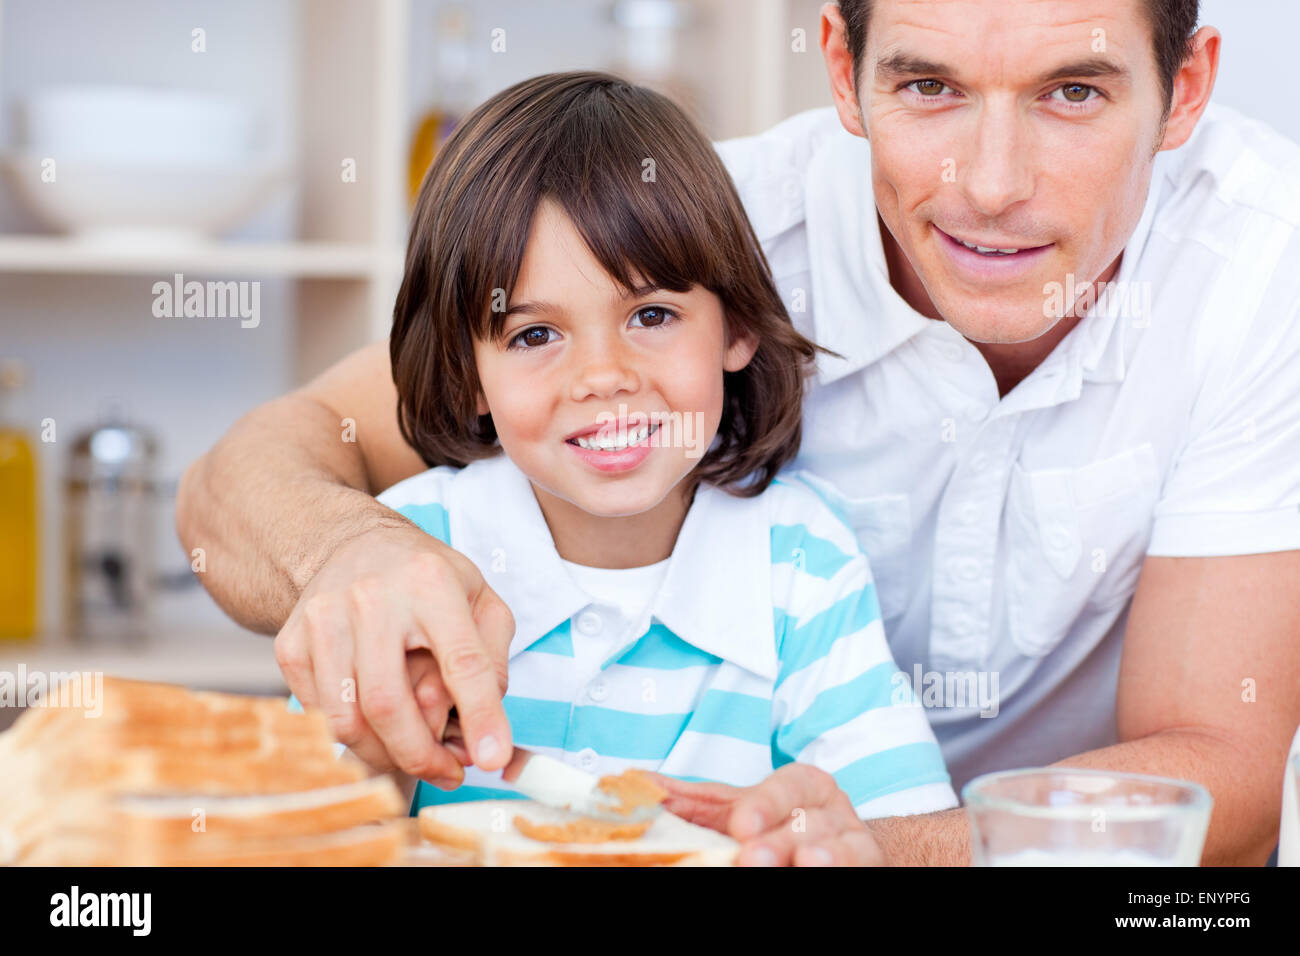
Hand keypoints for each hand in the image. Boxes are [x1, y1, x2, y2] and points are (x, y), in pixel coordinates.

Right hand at [274, 522, 513, 784]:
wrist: (350, 545)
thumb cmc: (424, 580)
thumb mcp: (479, 599)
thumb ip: (492, 659)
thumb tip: (484, 730)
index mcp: (430, 582)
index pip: (461, 661)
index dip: (481, 716)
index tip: (493, 757)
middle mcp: (371, 598)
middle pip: (390, 704)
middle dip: (422, 755)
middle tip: (448, 772)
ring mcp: (323, 620)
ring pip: (348, 720)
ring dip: (386, 756)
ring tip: (414, 753)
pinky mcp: (290, 644)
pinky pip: (320, 717)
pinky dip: (354, 737)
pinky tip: (377, 726)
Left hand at [655, 764, 885, 865]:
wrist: (841, 853)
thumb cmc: (781, 828)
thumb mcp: (739, 809)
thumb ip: (694, 801)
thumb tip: (639, 784)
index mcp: (805, 785)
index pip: (790, 786)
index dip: (766, 803)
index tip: (741, 825)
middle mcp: (835, 812)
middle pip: (809, 825)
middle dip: (781, 841)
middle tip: (752, 856)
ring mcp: (857, 845)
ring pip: (837, 851)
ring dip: (818, 860)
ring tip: (805, 865)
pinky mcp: (869, 870)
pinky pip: (854, 872)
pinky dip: (837, 873)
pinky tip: (818, 873)